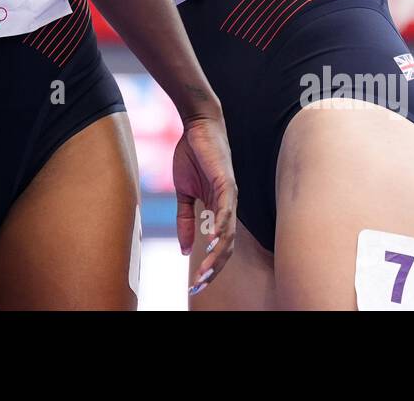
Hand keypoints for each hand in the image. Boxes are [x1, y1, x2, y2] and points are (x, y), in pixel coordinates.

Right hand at [172, 112, 236, 294]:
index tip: (196, 284)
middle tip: (199, 286)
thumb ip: (185, 219)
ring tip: (205, 272)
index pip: (218, 246)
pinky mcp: (226, 183)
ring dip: (217, 255)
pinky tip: (213, 242)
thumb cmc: (192, 155)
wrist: (197, 126)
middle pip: (226, 246)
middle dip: (213, 269)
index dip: (210, 266)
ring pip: (228, 233)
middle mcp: (228, 206)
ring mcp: (229, 196)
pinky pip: (226, 210)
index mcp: (218, 209)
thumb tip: (185, 249)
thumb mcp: (183, 192)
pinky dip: (221, 228)